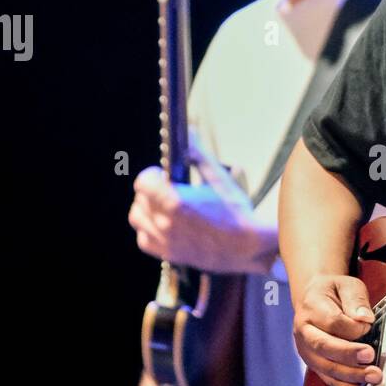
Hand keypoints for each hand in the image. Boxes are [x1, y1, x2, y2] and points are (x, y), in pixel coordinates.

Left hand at [129, 153, 274, 272]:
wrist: (247, 247)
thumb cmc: (236, 212)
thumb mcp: (219, 178)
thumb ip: (199, 155)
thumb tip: (190, 131)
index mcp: (175, 201)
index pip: (142, 182)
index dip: (151, 175)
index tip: (162, 174)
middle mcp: (166, 222)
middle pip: (140, 199)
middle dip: (150, 190)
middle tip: (166, 189)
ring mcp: (166, 240)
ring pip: (138, 219)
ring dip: (146, 209)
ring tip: (163, 206)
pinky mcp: (169, 254)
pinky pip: (144, 240)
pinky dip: (148, 231)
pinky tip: (164, 224)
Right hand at [292, 273, 382, 385]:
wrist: (313, 298)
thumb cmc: (333, 291)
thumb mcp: (346, 285)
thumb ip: (355, 300)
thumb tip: (364, 319)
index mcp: (311, 307)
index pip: (332, 321)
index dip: (352, 326)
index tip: (368, 324)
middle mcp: (304, 331)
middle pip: (324, 346)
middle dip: (349, 355)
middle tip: (370, 357)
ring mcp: (306, 350)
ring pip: (326, 367)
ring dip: (351, 376)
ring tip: (373, 377)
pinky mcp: (314, 364)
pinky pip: (329, 378)